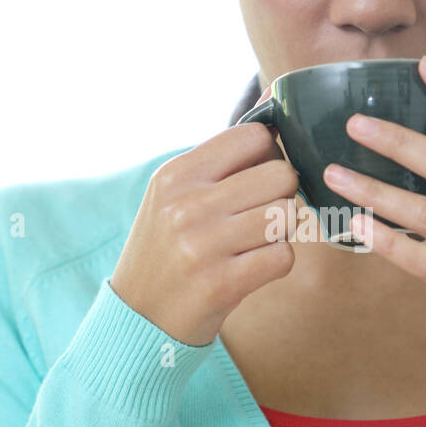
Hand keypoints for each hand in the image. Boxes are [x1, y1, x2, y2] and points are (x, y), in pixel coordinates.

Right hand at [110, 84, 299, 346]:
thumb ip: (219, 162)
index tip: (259, 176)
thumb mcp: (174, 196)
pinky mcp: (222, 283)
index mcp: (177, 173)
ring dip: (282, 230)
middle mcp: (187, 203)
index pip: (254, 136)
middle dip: (283, 195)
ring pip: (287, 214)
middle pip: (281, 174)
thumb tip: (274, 108)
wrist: (138, 318)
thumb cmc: (168, 249)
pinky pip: (283, 256)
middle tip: (262, 214)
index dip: (270, 155)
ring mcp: (203, 244)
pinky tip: (251, 268)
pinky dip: (276, 262)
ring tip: (255, 241)